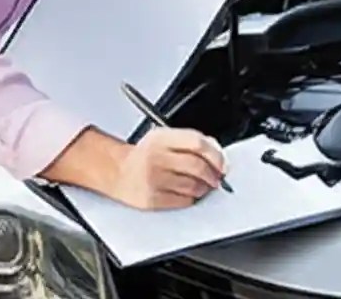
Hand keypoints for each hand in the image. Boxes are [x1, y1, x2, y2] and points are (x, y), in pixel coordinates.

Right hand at [108, 128, 227, 209]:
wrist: (118, 171)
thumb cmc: (144, 156)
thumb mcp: (163, 138)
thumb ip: (189, 141)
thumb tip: (217, 153)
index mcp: (161, 138)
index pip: (197, 143)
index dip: (216, 155)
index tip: (222, 164)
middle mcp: (157, 157)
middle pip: (198, 167)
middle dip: (213, 175)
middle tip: (217, 178)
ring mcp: (154, 179)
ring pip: (193, 186)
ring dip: (204, 188)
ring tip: (202, 186)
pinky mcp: (153, 199)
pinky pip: (183, 201)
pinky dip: (191, 198)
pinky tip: (188, 193)